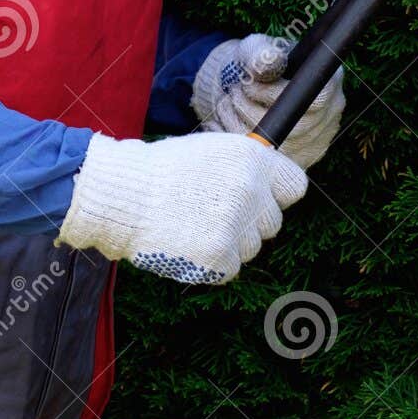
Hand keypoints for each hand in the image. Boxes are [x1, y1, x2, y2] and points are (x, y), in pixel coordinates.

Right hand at [58, 129, 308, 285]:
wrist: (122, 195)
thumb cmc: (162, 171)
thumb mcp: (210, 151)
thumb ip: (245, 167)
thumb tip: (270, 184)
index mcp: (251, 159)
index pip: (294, 187)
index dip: (275, 194)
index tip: (260, 198)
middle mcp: (250, 190)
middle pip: (272, 222)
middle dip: (248, 222)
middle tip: (210, 212)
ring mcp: (235, 224)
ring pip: (251, 247)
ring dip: (229, 242)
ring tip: (193, 224)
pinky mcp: (219, 256)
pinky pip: (231, 267)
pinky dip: (212, 262)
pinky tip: (188, 241)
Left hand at [193, 32, 344, 169]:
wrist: (246, 88)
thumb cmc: (256, 65)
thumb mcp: (256, 50)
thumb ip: (262, 54)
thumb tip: (269, 62)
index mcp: (329, 84)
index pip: (315, 99)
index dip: (275, 95)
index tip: (248, 86)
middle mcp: (329, 117)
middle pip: (297, 127)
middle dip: (252, 111)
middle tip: (232, 94)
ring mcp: (315, 143)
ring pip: (279, 146)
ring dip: (241, 125)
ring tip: (226, 105)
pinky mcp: (295, 161)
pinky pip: (265, 161)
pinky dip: (238, 142)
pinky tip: (222, 125)